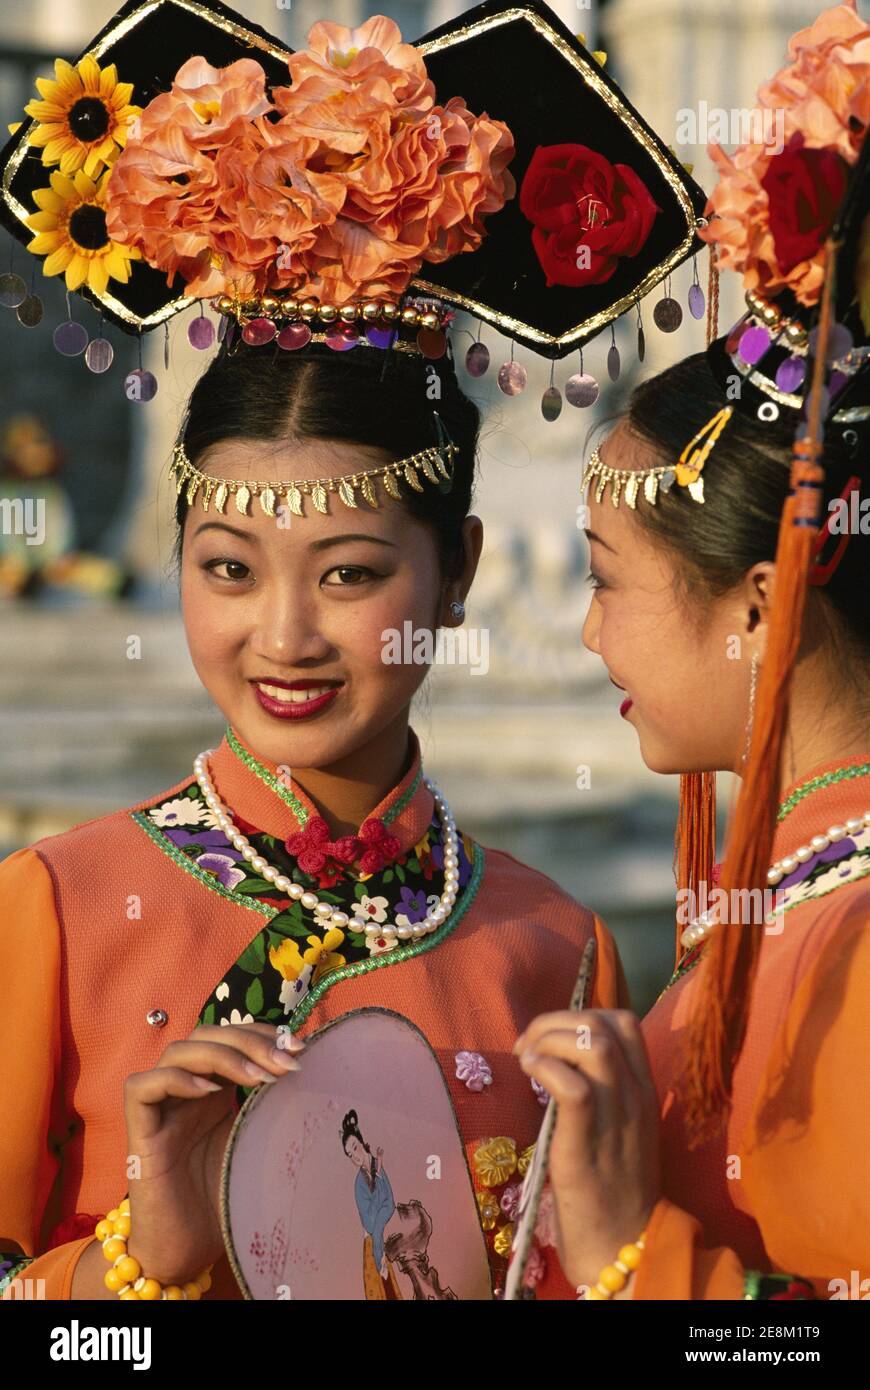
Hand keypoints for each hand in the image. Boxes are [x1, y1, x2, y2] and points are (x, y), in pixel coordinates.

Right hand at [122, 1020, 303, 1285]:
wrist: (189, 1250)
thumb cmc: (225, 1198)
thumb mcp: (257, 1141)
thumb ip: (271, 1106)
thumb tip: (304, 1067)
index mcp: (214, 1090)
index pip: (230, 1036)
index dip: (261, 1033)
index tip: (298, 1045)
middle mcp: (185, 1092)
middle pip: (206, 1035)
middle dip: (250, 1040)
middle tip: (287, 1061)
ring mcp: (161, 1109)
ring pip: (177, 1051)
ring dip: (223, 1055)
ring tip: (260, 1077)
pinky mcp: (139, 1133)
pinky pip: (141, 1087)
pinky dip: (175, 1079)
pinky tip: (211, 1092)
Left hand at [513, 1009, 659, 1293]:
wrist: (622, 1243)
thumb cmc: (612, 1187)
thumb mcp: (617, 1128)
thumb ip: (601, 1092)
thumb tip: (557, 1060)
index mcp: (644, 1091)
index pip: (625, 1023)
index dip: (582, 1014)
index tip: (551, 1037)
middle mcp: (635, 1096)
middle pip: (603, 1023)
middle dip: (555, 1020)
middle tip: (527, 1044)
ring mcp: (616, 1115)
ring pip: (591, 1043)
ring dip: (549, 1038)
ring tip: (526, 1057)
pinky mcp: (587, 1139)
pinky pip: (572, 1084)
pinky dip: (545, 1067)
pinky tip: (529, 1074)